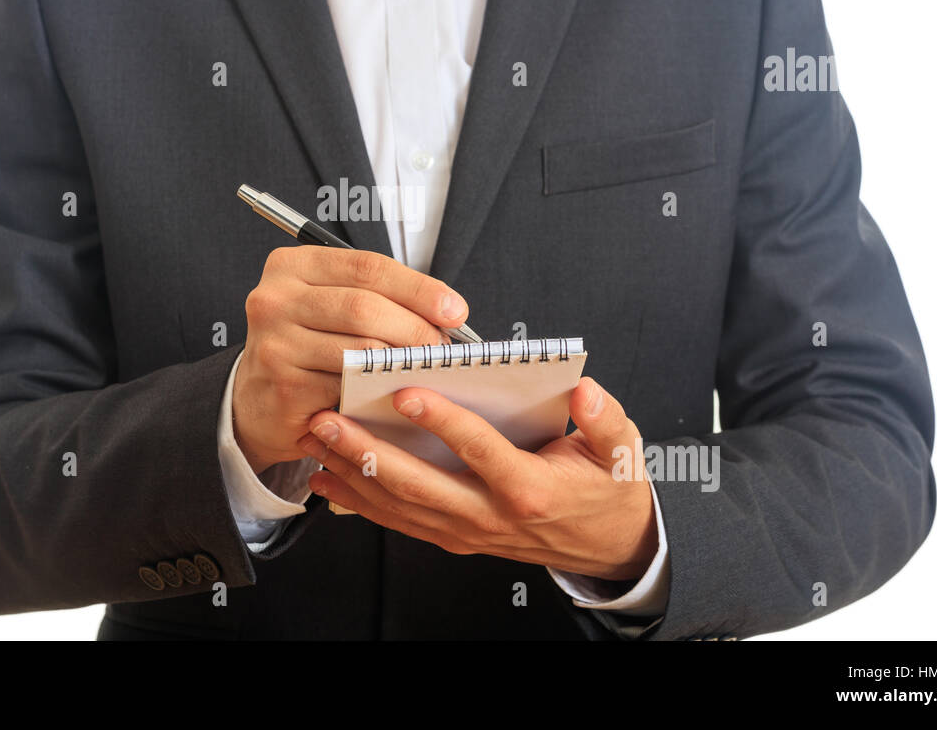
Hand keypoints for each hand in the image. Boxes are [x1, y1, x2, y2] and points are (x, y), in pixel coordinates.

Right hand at [232, 246, 467, 473]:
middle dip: (416, 328)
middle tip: (442, 347)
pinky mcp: (285, 387)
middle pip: (366, 307)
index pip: (367, 267)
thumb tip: (445, 311)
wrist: (257, 402)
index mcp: (291, 266)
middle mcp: (275, 299)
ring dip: (403, 362)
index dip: (418, 287)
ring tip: (424, 369)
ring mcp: (276, 344)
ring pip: (361, 350)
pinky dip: (379, 391)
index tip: (454, 309)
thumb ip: (374, 298)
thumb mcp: (329, 306)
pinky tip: (394, 393)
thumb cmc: (307, 348)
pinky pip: (349, 387)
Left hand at [299, 377, 658, 580]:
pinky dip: (362, 503)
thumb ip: (604, 419)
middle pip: (419, 485)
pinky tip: (330, 481)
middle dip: (367, 452)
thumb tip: (585, 390)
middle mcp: (492, 515)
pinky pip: (401, 522)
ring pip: (400, 506)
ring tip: (315, 443)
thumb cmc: (606, 491)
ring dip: (353, 475)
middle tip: (329, 422)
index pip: (479, 450)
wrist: (608, 546)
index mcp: (529, 489)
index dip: (442, 421)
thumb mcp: (621, 451)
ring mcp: (469, 532)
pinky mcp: (456, 538)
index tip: (406, 392)